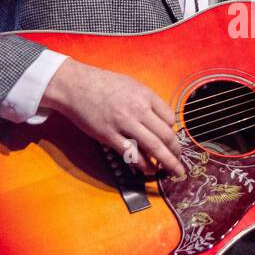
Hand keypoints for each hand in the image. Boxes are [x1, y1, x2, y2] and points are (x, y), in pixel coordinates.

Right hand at [41, 59, 186, 178]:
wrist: (74, 85)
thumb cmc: (101, 83)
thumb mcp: (130, 84)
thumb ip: (146, 100)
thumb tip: (160, 117)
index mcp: (145, 95)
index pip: (170, 118)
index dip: (173, 131)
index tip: (172, 138)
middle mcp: (138, 109)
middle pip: (166, 135)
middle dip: (176, 151)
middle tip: (180, 161)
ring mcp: (124, 124)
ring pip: (154, 147)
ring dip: (167, 162)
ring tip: (173, 171)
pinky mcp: (109, 136)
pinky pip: (132, 154)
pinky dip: (144, 164)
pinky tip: (149, 169)